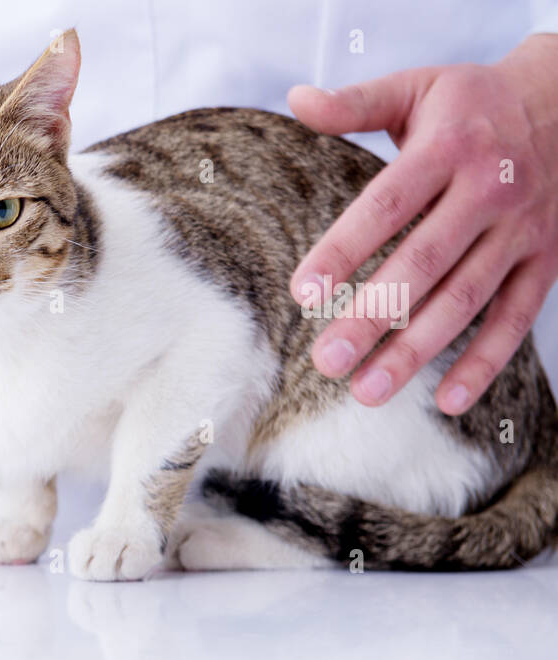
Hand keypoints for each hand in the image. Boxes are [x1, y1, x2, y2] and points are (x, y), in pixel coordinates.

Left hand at [288, 34, 557, 414]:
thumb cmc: (472, 103)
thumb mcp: (417, 88)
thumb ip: (356, 102)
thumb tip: (296, 98)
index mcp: (449, 149)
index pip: (387, 206)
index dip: (344, 249)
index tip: (302, 292)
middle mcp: (490, 192)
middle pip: (424, 263)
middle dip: (374, 316)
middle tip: (325, 360)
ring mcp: (523, 231)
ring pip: (466, 299)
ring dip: (418, 351)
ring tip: (366, 391)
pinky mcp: (546, 261)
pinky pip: (516, 318)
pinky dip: (486, 362)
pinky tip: (448, 401)